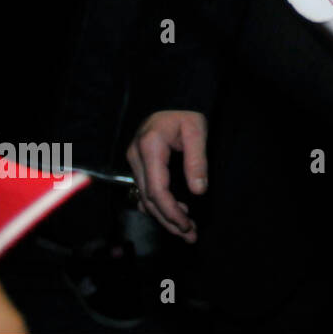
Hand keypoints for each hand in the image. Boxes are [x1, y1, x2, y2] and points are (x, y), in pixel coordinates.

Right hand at [126, 110, 207, 242]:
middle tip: (190, 235)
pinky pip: (144, 191)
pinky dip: (158, 206)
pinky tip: (174, 214)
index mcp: (150, 147)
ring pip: (145, 197)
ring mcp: (134, 161)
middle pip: (149, 198)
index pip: (157, 190)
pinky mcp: (138, 164)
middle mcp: (136, 156)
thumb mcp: (197, 131)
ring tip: (186, 230)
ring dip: (164, 216)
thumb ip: (197, 160)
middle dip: (169, 220)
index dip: (171, 211)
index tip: (187, 225)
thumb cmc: (186, 112)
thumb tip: (198, 191)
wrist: (173, 98)